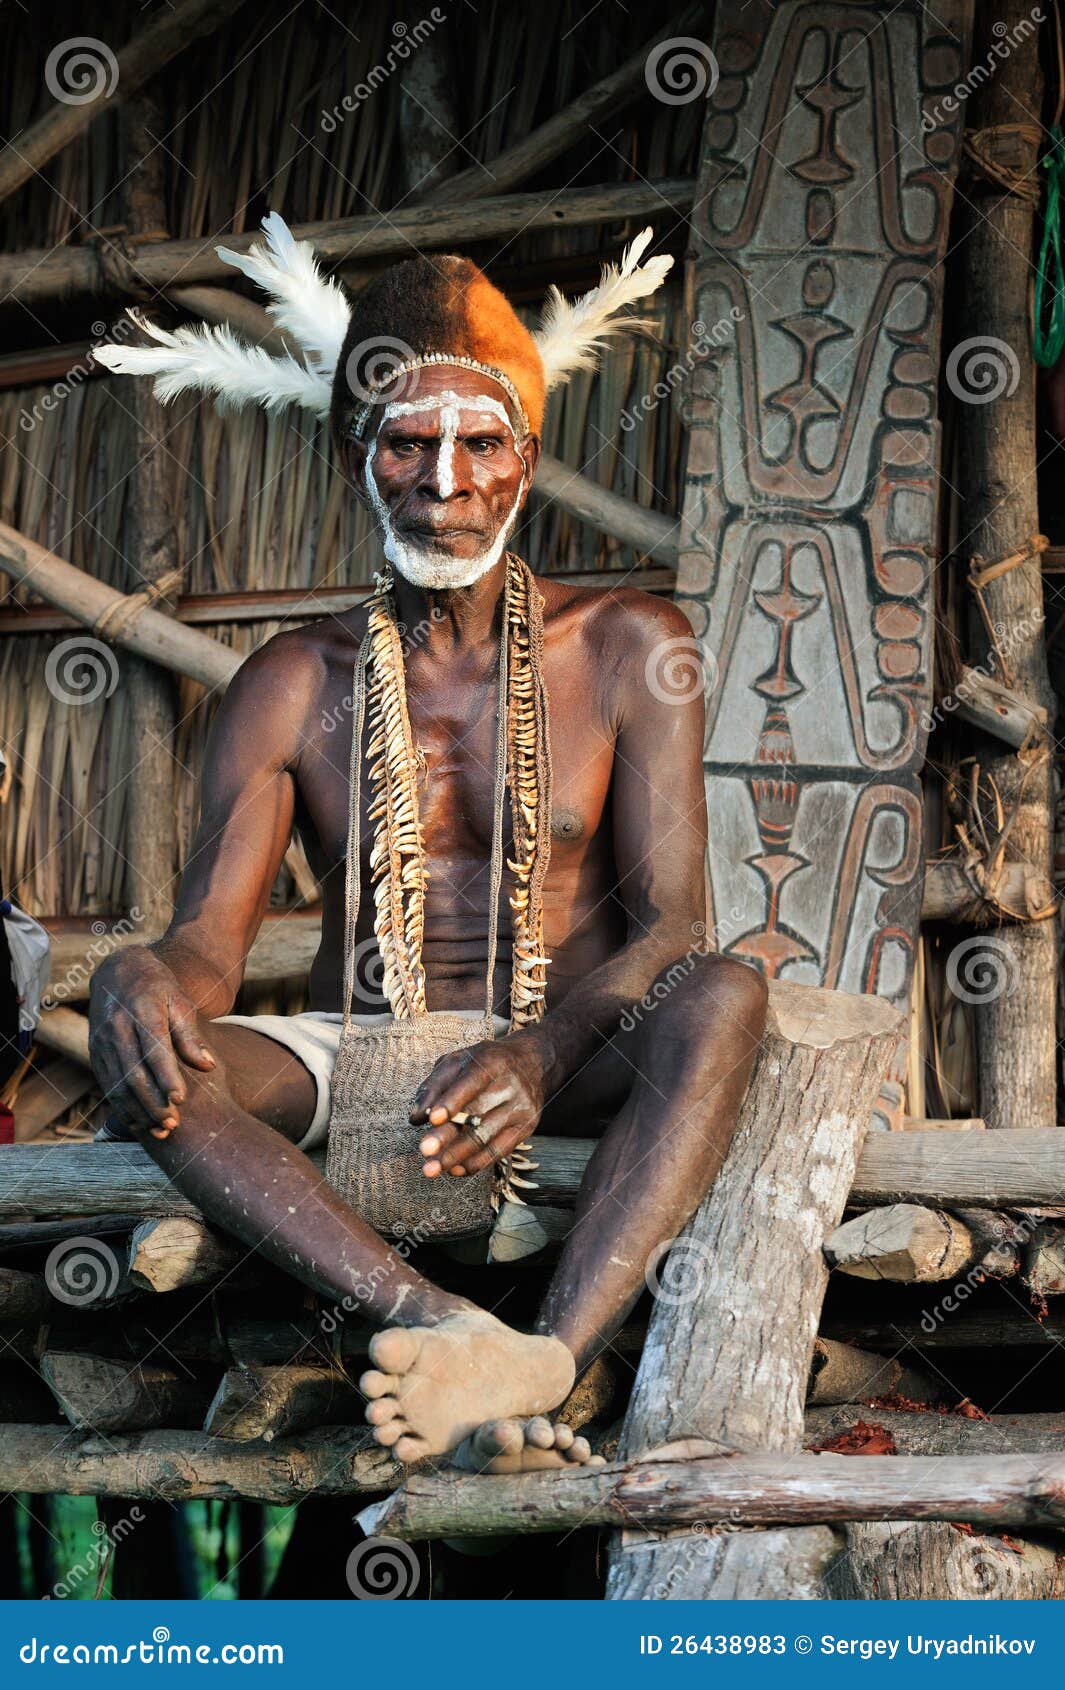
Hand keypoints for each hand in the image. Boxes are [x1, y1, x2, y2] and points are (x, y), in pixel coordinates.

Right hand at [88, 948, 214, 1139]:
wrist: (118, 971)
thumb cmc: (158, 988)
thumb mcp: (180, 1001)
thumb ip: (191, 1034)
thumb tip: (207, 1065)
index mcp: (142, 1011)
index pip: (154, 1048)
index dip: (166, 1076)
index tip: (180, 1100)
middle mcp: (118, 1028)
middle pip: (134, 1072)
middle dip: (153, 1102)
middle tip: (173, 1125)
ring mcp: (102, 1041)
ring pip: (118, 1083)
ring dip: (138, 1111)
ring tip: (160, 1131)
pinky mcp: (95, 1052)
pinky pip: (107, 1084)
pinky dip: (122, 1106)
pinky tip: (139, 1123)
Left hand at [411, 1033, 549, 1177]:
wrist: (533, 1064)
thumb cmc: (486, 1063)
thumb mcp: (458, 1061)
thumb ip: (434, 1085)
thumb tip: (416, 1117)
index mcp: (491, 1062)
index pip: (471, 1082)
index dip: (452, 1101)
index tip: (432, 1119)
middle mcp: (510, 1085)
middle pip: (476, 1115)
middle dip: (448, 1136)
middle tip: (425, 1150)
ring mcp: (520, 1109)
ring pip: (485, 1137)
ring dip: (456, 1156)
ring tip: (432, 1168)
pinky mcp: (526, 1128)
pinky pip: (498, 1151)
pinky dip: (475, 1163)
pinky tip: (455, 1169)